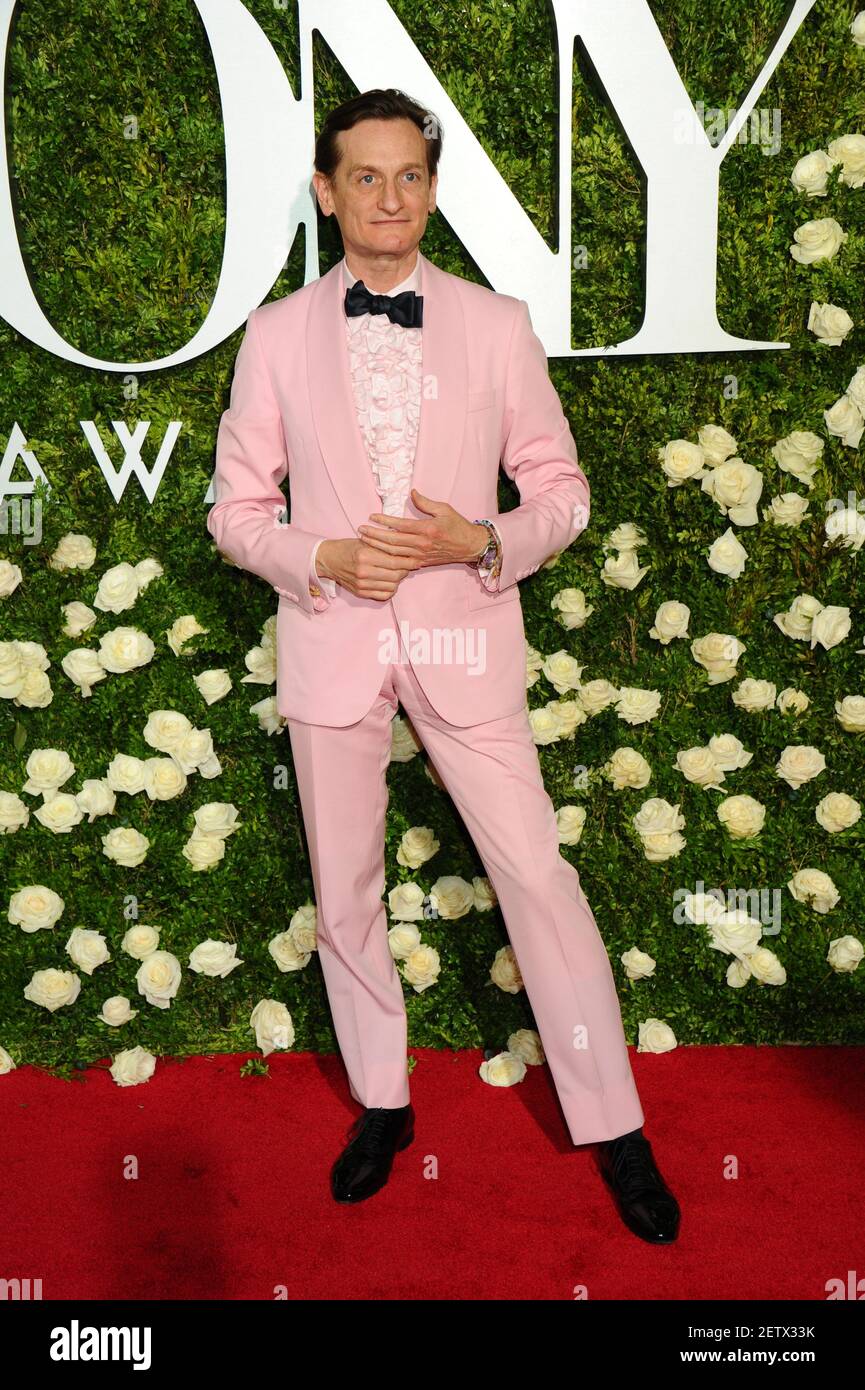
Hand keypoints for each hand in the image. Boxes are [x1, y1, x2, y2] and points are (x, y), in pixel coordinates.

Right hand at [316, 538, 417, 600]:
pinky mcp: (360, 593)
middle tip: (409, 565)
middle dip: (405, 570)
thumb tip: (406, 549)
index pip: (395, 562)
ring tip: (399, 572)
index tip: (416, 558)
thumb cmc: (348, 547)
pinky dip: (390, 589)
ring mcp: (361, 584)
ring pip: (391, 586)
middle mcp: (364, 572)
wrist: (328, 559)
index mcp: (365, 556)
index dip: (408, 561)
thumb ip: (384, 546)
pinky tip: (390, 582)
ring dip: (398, 580)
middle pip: (395, 575)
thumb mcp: (365, 541)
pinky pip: (383, 595)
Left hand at [356, 489, 488, 568]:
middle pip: (392, 541)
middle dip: (374, 535)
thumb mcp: (444, 509)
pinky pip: (401, 563)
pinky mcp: (421, 563)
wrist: (470, 546)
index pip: (400, 525)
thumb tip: (412, 493)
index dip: (384, 521)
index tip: (371, 516)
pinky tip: (378, 555)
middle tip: (361, 530)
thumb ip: (425, 502)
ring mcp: (420, 555)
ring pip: (394, 553)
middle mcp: (422, 544)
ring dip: (377, 547)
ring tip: (364, 540)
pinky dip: (388, 559)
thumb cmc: (458, 526)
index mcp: (427, 529)